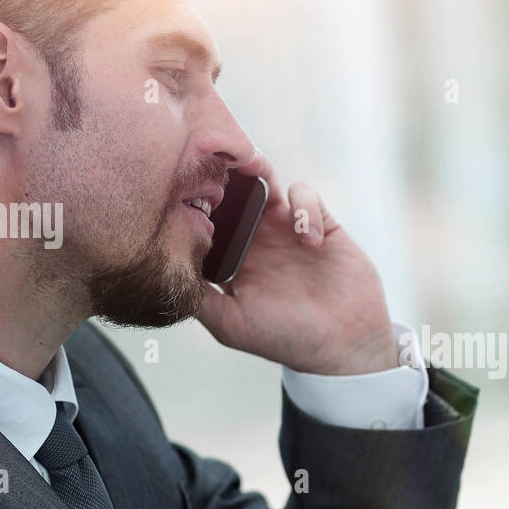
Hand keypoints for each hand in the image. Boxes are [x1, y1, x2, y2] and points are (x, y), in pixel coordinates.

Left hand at [196, 151, 398, 374]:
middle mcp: (257, 238)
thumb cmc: (287, 340)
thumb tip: (163, 272)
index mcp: (233, 258)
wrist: (345, 346)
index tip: (185, 188)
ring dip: (259, 169)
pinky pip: (305, 194)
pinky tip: (309, 240)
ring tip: (255, 171)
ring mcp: (288, 228)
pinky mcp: (320, 223)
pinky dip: (304, 207)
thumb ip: (200, 300)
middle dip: (223, 172)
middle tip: (215, 162)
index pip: (206, 218)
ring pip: (266, 181)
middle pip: (232, 191)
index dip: (195, 199)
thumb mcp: (232, 326)